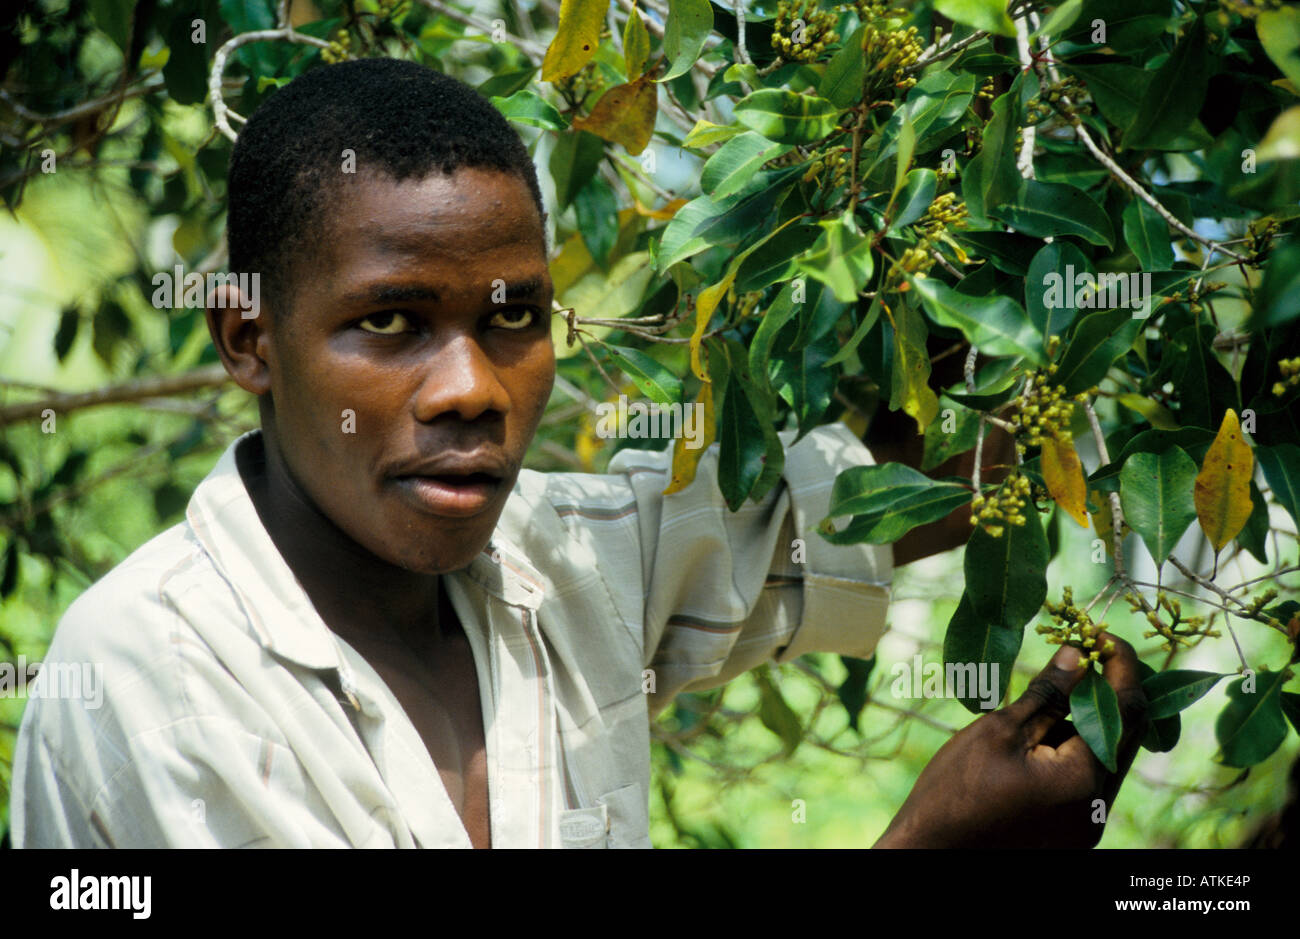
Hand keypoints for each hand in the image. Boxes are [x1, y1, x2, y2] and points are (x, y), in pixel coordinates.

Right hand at [874, 634, 1147, 847]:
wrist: (932, 852)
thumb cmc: (955, 792)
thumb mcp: (999, 731)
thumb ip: (1046, 694)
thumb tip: (1078, 655)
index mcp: (1085, 779)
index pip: (1127, 708)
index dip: (1121, 664)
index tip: (1098, 633)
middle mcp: (1098, 806)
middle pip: (1126, 733)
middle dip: (1110, 687)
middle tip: (1084, 651)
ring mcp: (1087, 823)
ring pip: (1109, 755)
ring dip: (1095, 716)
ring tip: (1062, 684)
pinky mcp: (1073, 831)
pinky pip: (1091, 778)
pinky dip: (1080, 745)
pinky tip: (1050, 726)